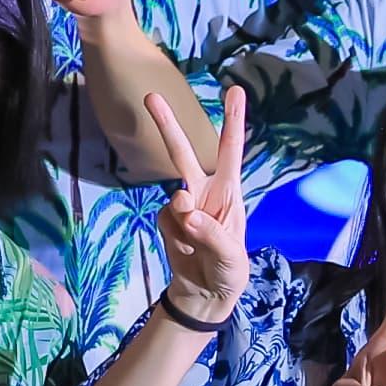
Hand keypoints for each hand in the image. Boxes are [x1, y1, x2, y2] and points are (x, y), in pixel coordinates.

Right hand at [148, 81, 250, 328]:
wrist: (205, 294)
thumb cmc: (229, 270)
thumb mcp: (230, 256)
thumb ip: (210, 232)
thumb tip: (184, 208)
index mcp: (229, 192)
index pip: (230, 151)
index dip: (233, 121)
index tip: (234, 90)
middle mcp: (205, 192)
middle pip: (184, 153)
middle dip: (167, 125)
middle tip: (151, 96)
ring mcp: (184, 206)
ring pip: (173, 191)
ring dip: (181, 213)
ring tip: (196, 236)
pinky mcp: (167, 222)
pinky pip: (166, 222)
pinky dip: (175, 237)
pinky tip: (186, 250)